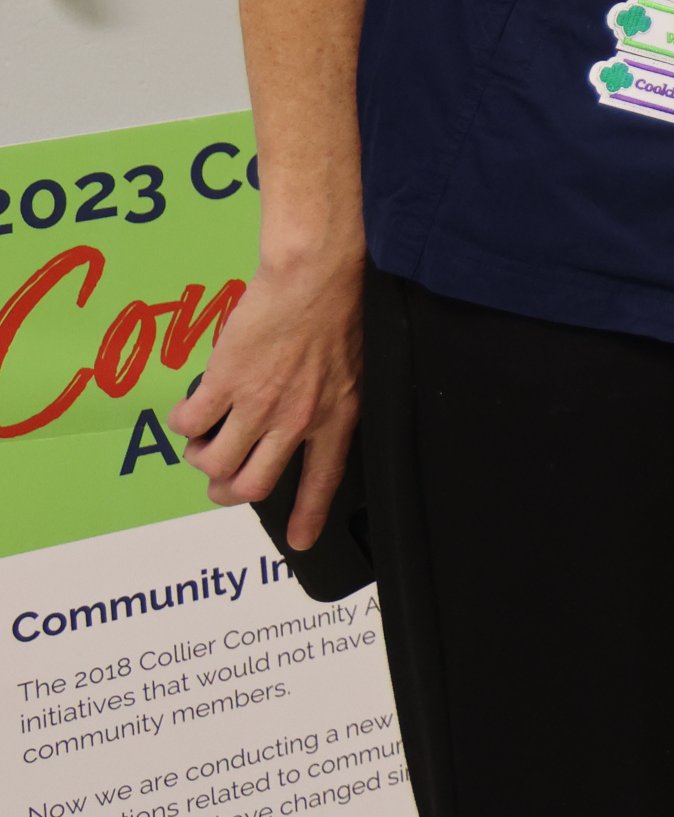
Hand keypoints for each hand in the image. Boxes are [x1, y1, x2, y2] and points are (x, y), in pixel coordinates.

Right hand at [164, 240, 363, 549]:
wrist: (317, 276)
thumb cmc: (339, 310)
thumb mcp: (349, 368)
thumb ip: (327, 401)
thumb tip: (301, 421)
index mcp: (336, 417)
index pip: (323, 481)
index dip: (310, 516)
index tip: (302, 541)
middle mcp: (296, 422)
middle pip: (251, 486)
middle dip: (227, 492)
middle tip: (219, 477)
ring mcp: (258, 406)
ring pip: (214, 464)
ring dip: (200, 457)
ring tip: (203, 436)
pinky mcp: (224, 384)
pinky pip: (188, 425)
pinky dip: (182, 422)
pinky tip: (188, 407)